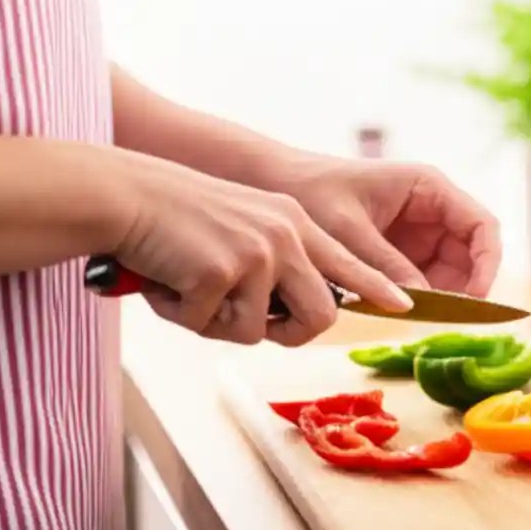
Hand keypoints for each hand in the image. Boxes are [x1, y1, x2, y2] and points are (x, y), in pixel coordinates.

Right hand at [105, 149, 412, 345]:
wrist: (125, 195)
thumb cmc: (173, 222)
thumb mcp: (240, 230)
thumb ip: (271, 266)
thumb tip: (281, 320)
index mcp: (293, 222)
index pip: (348, 261)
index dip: (375, 287)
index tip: (404, 303)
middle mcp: (285, 234)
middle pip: (320, 316)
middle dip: (289, 335)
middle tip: (246, 325)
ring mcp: (258, 252)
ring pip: (259, 330)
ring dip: (219, 324)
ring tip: (190, 289)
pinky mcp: (224, 270)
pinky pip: (211, 326)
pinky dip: (183, 315)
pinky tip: (166, 283)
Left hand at [277, 157, 501, 297]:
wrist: (276, 185)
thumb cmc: (311, 191)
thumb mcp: (348, 230)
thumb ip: (385, 265)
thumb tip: (419, 303)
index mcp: (428, 187)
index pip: (482, 225)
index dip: (488, 263)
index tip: (476, 298)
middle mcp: (432, 208)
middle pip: (471, 254)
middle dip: (463, 287)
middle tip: (439, 318)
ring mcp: (418, 231)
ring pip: (451, 272)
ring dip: (440, 296)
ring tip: (410, 314)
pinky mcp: (402, 252)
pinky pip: (424, 279)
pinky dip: (418, 298)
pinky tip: (396, 308)